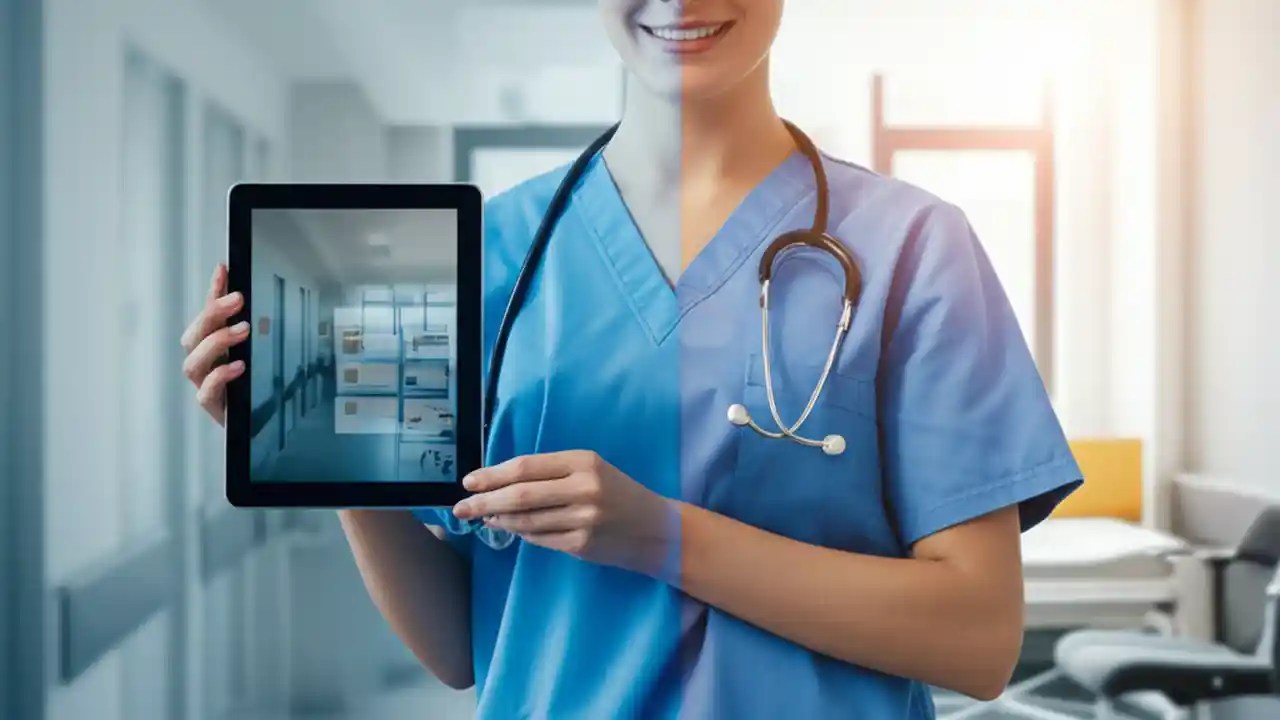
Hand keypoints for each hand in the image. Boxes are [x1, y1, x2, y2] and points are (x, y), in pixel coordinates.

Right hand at [181, 264, 247, 425]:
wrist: (258, 424)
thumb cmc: (252, 385)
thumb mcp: (256, 351)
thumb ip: (249, 325)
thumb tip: (250, 293)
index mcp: (211, 347)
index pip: (206, 314)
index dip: (212, 291)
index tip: (223, 269)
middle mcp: (203, 363)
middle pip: (192, 336)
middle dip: (212, 314)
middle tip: (238, 300)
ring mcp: (204, 385)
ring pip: (192, 362)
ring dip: (216, 342)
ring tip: (243, 330)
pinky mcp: (213, 406)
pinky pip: (205, 392)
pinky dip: (219, 376)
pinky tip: (238, 366)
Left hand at [453, 451, 678, 577]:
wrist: (655, 530)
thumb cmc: (618, 494)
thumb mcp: (591, 470)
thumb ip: (552, 473)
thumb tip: (499, 483)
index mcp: (583, 462)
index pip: (526, 467)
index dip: (493, 474)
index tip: (469, 481)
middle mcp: (583, 489)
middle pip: (520, 494)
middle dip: (484, 501)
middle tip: (461, 507)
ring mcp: (583, 519)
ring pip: (525, 520)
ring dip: (499, 519)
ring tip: (483, 516)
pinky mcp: (581, 545)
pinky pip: (538, 539)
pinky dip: (519, 533)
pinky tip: (509, 528)